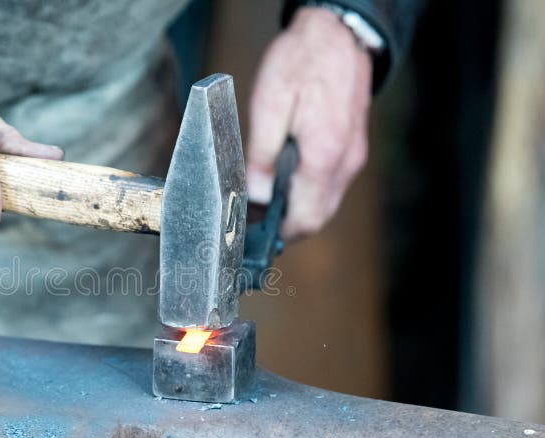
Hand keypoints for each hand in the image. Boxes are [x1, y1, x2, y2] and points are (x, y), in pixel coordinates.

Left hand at [246, 7, 372, 238]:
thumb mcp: (269, 105)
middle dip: (287, 226)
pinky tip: (287, 179)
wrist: (338, 34)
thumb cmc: (302, 62)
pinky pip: (331, 184)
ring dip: (298, 209)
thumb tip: (255, 195)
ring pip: (326, 204)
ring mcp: (353, 156)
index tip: (255, 232)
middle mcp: (345, 163)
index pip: (305, 219)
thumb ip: (262, 156)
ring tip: (267, 199)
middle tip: (257, 219)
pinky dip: (310, 192)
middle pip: (318, 218)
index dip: (279, 233)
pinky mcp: (353, 148)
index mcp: (323, 157)